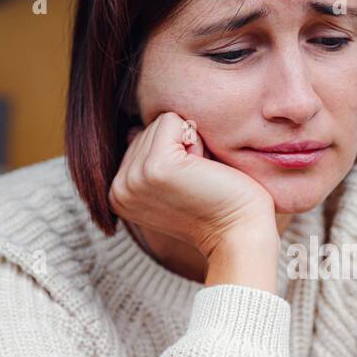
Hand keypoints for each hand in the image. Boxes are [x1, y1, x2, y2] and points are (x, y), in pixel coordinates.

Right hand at [108, 112, 275, 258]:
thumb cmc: (218, 207)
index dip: (173, 156)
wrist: (239, 234)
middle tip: (196, 184)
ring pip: (161, 124)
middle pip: (149, 129)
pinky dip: (196, 140)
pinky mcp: (155, 166)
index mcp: (117, 194)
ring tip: (199, 179)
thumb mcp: (169, 186)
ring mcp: (134, 178)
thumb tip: (130, 130)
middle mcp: (119, 188)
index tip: (186, 187)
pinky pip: (173, 121)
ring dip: (190, 145)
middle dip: (181, 149)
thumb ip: (146, 160)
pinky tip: (202, 170)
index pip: (140, 141)